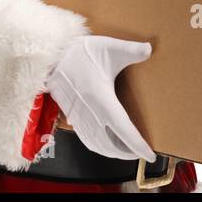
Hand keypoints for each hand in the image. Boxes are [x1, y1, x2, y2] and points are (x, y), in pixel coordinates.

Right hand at [45, 35, 156, 162]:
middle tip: (142, 153)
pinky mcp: (72, 115)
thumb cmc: (82, 52)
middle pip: (110, 144)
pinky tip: (106, 143)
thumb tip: (149, 48)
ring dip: (112, 151)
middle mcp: (89, 113)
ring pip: (96, 144)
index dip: (137, 144)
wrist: (52, 56)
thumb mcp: (109, 47)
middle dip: (127, 151)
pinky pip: (86, 138)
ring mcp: (79, 116)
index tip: (149, 155)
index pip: (123, 130)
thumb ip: (131, 49)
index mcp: (102, 99)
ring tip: (128, 151)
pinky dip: (98, 146)